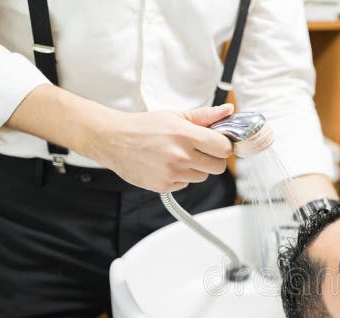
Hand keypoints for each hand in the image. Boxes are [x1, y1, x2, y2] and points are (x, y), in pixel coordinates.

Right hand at [87, 103, 234, 192]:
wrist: (112, 140)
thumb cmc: (143, 127)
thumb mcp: (175, 116)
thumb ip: (204, 116)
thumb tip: (227, 111)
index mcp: (185, 134)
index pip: (223, 148)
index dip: (223, 146)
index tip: (218, 144)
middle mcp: (180, 155)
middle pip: (218, 166)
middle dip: (212, 159)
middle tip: (199, 151)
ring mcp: (172, 172)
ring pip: (203, 176)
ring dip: (196, 168)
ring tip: (178, 156)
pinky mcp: (164, 185)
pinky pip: (186, 184)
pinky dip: (181, 177)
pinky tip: (167, 165)